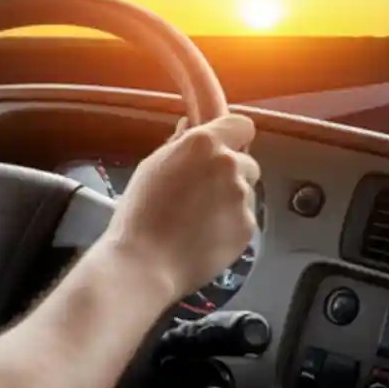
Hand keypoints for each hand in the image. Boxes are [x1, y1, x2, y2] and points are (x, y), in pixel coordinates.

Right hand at [103, 114, 259, 301]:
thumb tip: (190, 127)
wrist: (146, 262)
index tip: (223, 147)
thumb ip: (178, 144)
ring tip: (201, 218)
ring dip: (231, 198)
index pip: (242, 125)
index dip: (234, 136)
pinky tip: (206, 235)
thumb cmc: (140, 211)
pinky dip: (230, 224)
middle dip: (231, 172)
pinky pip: (244, 217)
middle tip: (204, 190)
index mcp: (204, 143)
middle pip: (246, 161)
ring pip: (246, 191)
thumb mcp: (152, 167)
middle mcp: (229, 164)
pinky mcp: (248, 227)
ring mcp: (242, 197)